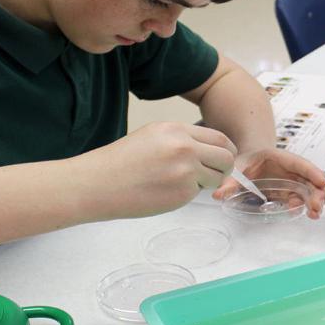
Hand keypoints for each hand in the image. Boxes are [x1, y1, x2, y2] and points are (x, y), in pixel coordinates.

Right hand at [74, 121, 236, 219]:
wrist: (97, 183)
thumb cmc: (120, 163)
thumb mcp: (153, 137)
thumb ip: (182, 141)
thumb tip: (208, 152)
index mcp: (176, 129)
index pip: (220, 138)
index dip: (223, 151)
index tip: (218, 160)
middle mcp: (185, 146)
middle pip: (227, 157)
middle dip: (223, 169)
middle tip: (209, 176)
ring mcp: (186, 170)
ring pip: (217, 178)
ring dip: (205, 183)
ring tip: (178, 183)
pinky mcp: (182, 192)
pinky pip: (198, 193)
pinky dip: (186, 195)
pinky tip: (164, 192)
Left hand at [211, 147, 324, 218]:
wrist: (246, 163)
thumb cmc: (244, 162)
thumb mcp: (237, 168)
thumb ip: (229, 182)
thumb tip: (217, 195)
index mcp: (281, 158)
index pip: (300, 164)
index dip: (312, 172)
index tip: (323, 183)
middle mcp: (291, 170)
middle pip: (309, 179)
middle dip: (315, 192)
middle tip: (316, 207)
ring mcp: (291, 181)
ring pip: (308, 191)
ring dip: (314, 202)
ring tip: (314, 214)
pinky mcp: (289, 192)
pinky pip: (300, 199)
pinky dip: (304, 206)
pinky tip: (306, 215)